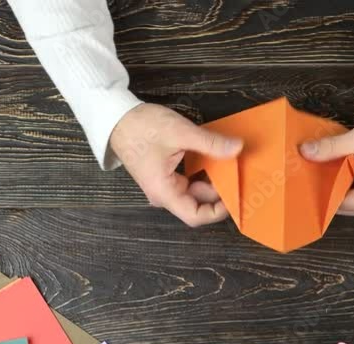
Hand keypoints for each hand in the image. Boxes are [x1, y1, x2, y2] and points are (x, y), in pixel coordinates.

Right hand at [110, 103, 242, 226]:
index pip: (195, 216)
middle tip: (238, 172)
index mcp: (164, 192)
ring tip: (229, 163)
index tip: (234, 194)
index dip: (217, 211)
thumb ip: (210, 143)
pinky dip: (202, 171)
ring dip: (212, 179)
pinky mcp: (165, 175)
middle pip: (197, 202)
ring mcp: (164, 185)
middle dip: (219, 190)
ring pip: (194, 190)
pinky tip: (214, 158)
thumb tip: (237, 148)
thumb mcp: (180, 133)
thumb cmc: (141, 127)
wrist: (116, 117)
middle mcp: (164, 194)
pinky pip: (188, 180)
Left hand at [299, 114, 353, 216]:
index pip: (342, 204)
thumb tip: (305, 151)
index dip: (322, 192)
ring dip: (331, 183)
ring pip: (344, 197)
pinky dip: (339, 179)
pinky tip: (327, 169)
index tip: (303, 181)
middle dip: (325, 188)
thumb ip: (333, 147)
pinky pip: (350, 189)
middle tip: (304, 174)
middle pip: (342, 203)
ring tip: (313, 170)